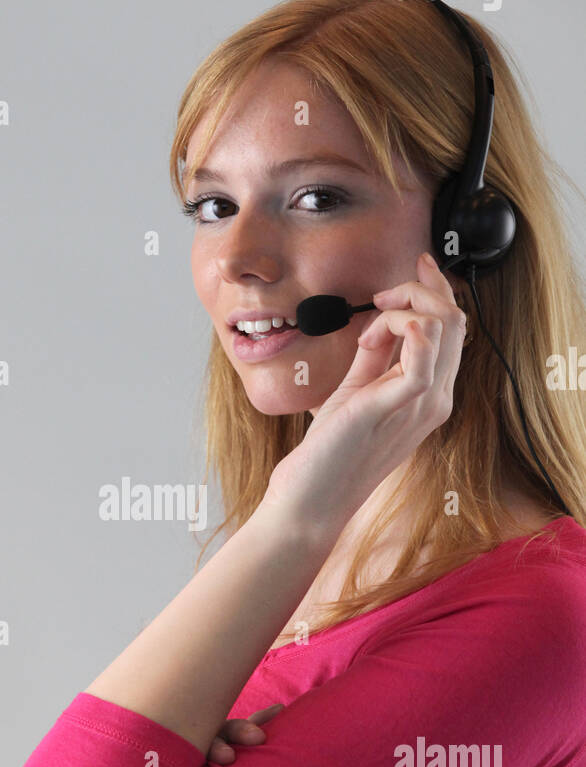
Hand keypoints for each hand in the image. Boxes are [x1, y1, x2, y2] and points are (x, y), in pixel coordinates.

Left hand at [260, 252, 467, 532]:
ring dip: (406, 306)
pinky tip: (377, 329)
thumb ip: (374, 356)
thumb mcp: (355, 391)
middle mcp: (435, 399)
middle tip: (382, 293)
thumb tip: (379, 319)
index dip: (438, 290)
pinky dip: (404, 328)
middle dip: (421, 290)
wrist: (311, 500)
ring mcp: (420, 406)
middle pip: (455, 322)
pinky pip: (421, 358)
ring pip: (443, 328)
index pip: (454, 330)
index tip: (415, 267)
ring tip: (372, 322)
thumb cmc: (329, 452)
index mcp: (430, 394)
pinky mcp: (393, 408)